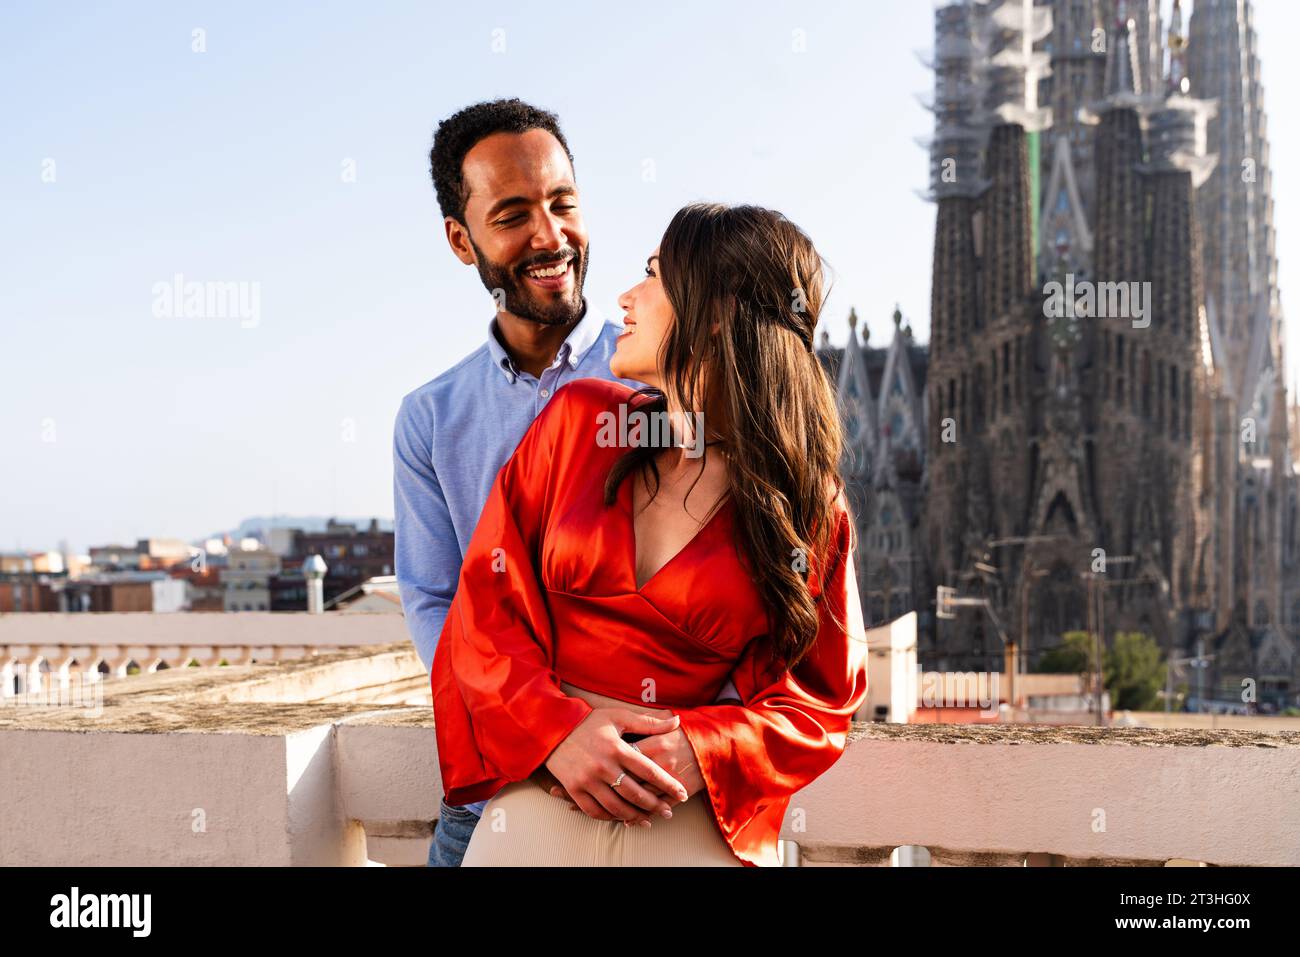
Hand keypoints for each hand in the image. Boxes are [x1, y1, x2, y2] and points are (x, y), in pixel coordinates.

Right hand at [543, 708, 689, 826]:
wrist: (552, 727)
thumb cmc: (589, 721)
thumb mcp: (618, 716)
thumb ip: (648, 722)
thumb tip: (676, 721)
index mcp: (617, 748)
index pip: (649, 771)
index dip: (668, 784)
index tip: (682, 794)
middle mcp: (603, 766)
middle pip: (635, 794)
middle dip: (655, 806)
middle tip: (668, 812)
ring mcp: (587, 780)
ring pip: (616, 807)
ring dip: (635, 816)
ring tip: (649, 819)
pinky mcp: (574, 789)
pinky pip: (594, 811)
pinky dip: (610, 817)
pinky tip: (622, 818)